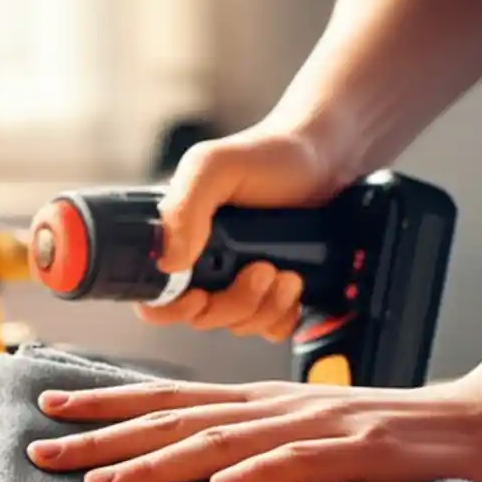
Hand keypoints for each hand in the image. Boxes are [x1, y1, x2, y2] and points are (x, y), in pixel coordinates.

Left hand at [25, 374, 481, 481]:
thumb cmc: (390, 433)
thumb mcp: (308, 428)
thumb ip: (254, 437)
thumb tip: (196, 461)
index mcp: (260, 401)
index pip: (168, 398)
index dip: (107, 403)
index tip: (52, 407)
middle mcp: (274, 407)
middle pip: (174, 420)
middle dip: (102, 436)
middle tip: (42, 448)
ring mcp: (314, 426)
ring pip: (221, 442)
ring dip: (156, 462)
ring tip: (102, 481)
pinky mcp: (358, 452)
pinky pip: (300, 465)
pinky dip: (258, 475)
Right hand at [139, 123, 345, 339]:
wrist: (327, 156)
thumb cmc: (269, 153)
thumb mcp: (214, 167)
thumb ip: (184, 209)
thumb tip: (169, 262)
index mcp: (179, 240)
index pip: (155, 297)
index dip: (172, 308)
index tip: (200, 296)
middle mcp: (205, 264)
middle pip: (202, 318)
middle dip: (235, 303)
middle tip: (262, 269)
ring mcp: (240, 281)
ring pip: (238, 324)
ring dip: (265, 306)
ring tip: (288, 272)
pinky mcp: (273, 292)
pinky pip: (269, 327)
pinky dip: (283, 315)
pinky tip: (295, 284)